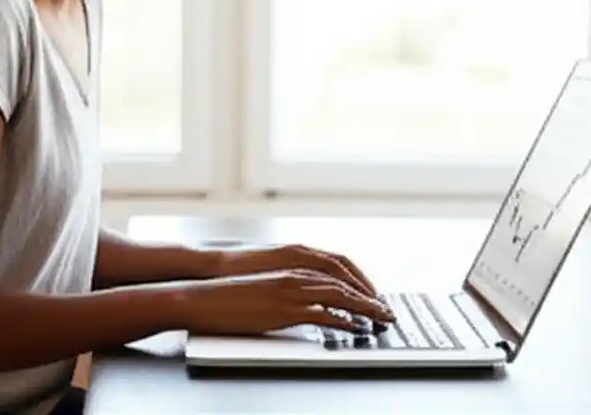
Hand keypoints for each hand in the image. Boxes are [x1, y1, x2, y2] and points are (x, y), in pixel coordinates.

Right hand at [165, 269, 394, 335]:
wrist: (204, 293)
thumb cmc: (231, 289)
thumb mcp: (268, 279)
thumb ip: (290, 283)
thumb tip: (306, 294)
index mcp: (294, 262)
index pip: (340, 267)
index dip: (360, 280)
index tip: (374, 294)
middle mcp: (298, 273)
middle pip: (346, 282)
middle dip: (369, 297)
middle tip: (387, 310)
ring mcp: (292, 291)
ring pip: (340, 296)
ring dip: (364, 308)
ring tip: (380, 319)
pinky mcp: (285, 311)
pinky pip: (323, 315)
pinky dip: (343, 321)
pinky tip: (354, 328)